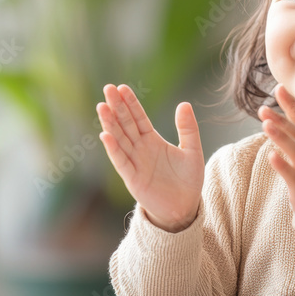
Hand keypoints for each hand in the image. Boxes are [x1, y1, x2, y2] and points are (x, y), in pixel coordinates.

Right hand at [97, 84, 203, 231]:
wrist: (184, 208)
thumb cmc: (188, 180)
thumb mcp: (192, 151)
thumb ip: (188, 129)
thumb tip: (184, 104)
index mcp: (152, 140)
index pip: (138, 117)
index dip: (130, 103)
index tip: (122, 87)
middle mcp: (140, 149)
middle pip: (126, 124)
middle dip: (117, 107)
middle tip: (107, 88)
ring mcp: (134, 163)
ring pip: (120, 139)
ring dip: (110, 124)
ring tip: (102, 107)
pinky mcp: (132, 179)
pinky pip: (121, 161)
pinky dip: (113, 149)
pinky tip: (105, 135)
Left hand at [258, 84, 294, 222]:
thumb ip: (292, 135)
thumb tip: (274, 114)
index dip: (291, 105)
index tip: (279, 88)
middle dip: (281, 121)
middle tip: (263, 109)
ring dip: (281, 138)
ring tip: (266, 125)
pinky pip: (293, 177)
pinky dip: (283, 166)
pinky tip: (271, 156)